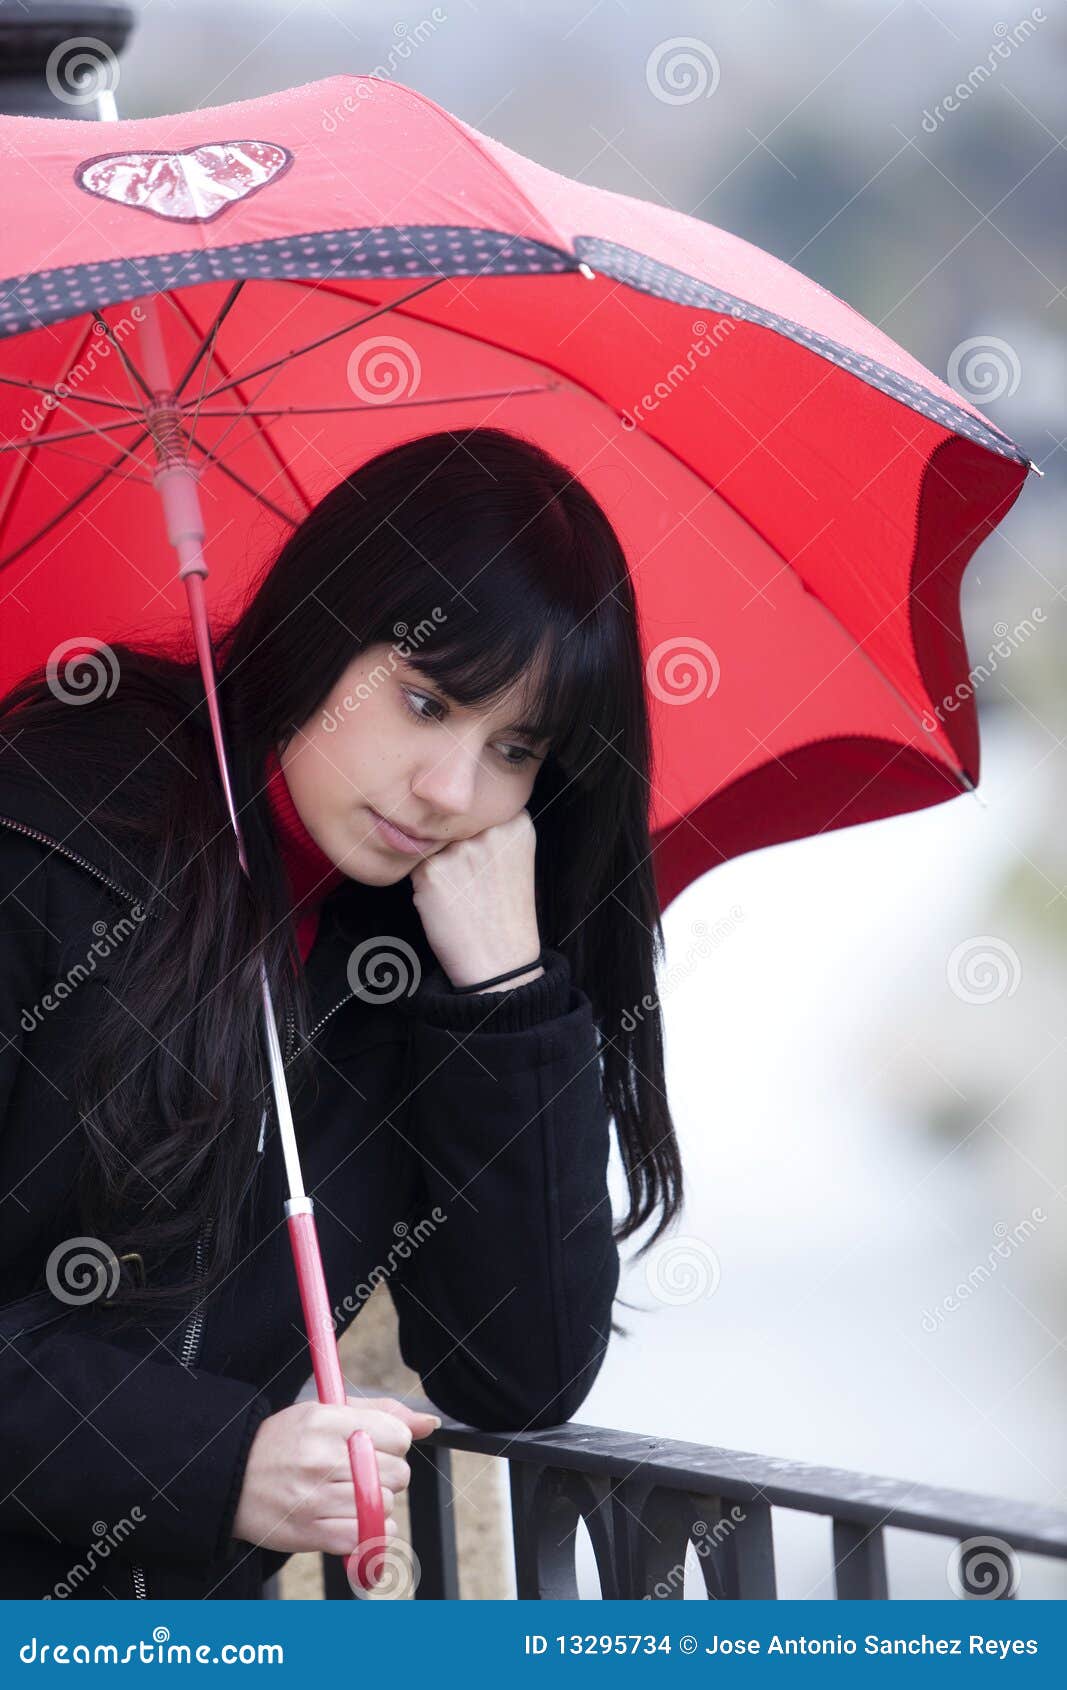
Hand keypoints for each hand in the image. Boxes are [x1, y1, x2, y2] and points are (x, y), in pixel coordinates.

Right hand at [231, 1395, 438, 1555]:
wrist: (232, 1479)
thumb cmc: (286, 1442)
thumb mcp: (325, 1412)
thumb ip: (381, 1413)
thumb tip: (428, 1423)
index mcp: (327, 1422)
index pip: (396, 1435)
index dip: (393, 1442)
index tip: (376, 1445)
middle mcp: (322, 1459)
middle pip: (397, 1473)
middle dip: (388, 1474)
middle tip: (362, 1472)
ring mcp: (317, 1499)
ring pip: (385, 1506)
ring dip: (377, 1504)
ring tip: (351, 1495)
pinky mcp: (312, 1533)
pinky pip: (366, 1537)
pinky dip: (370, 1533)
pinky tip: (354, 1520)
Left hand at [408, 810, 542, 989]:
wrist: (500, 960)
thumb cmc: (507, 911)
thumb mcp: (516, 857)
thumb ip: (494, 827)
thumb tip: (452, 808)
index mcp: (516, 823)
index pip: (477, 809)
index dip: (475, 833)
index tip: (487, 860)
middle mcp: (488, 832)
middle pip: (453, 823)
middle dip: (456, 847)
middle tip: (473, 882)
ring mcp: (459, 851)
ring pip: (434, 843)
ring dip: (439, 863)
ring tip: (461, 893)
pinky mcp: (432, 872)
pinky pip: (417, 864)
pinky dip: (425, 882)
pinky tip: (447, 901)